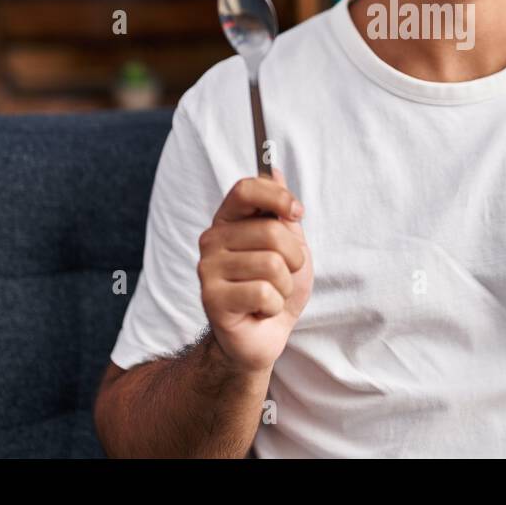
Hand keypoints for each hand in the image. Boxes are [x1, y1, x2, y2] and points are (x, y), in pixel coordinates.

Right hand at [198, 167, 312, 373]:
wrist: (264, 334)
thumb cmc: (276, 286)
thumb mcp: (288, 243)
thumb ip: (280, 209)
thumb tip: (273, 170)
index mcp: (228, 221)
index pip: (246, 189)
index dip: (278, 198)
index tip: (297, 213)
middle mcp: (212, 240)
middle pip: (271, 231)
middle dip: (294, 257)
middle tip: (286, 273)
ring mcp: (208, 269)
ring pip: (272, 265)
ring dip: (285, 285)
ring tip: (272, 294)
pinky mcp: (211, 299)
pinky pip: (264, 293)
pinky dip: (275, 305)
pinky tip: (261, 310)